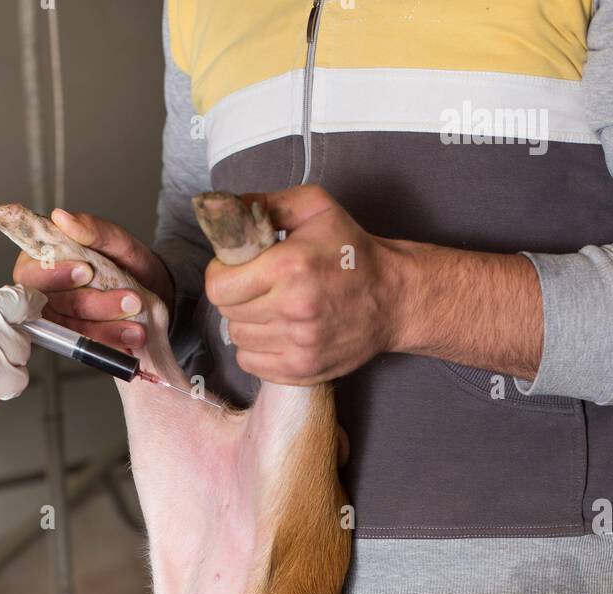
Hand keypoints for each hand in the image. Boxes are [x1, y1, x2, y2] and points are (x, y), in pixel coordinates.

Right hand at [12, 208, 174, 353]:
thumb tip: (62, 217)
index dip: (54, 274)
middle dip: (92, 303)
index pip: (30, 273)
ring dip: (107, 326)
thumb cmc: (126, 262)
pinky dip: (111, 340)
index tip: (86, 271)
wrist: (154, 289)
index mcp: (42, 261)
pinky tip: (132, 334)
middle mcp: (45, 293)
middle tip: (129, 299)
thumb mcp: (116, 240)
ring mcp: (60, 319)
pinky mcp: (77, 340)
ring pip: (72, 327)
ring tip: (138, 319)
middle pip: (54, 304)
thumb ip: (92, 228)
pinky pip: (87, 344)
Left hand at [205, 185, 399, 384]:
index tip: (235, 268)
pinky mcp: (301, 370)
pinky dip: (256, 348)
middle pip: (227, 312)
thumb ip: (268, 203)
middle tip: (258, 286)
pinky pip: (250, 364)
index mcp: (290, 266)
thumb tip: (226, 211)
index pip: (220, 286)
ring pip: (238, 338)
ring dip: (247, 322)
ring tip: (271, 308)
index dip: (220, 274)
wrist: (393, 299)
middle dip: (235, 295)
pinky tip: (277, 331)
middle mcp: (292, 309)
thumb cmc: (352, 252)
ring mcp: (297, 345)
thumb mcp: (317, 208)